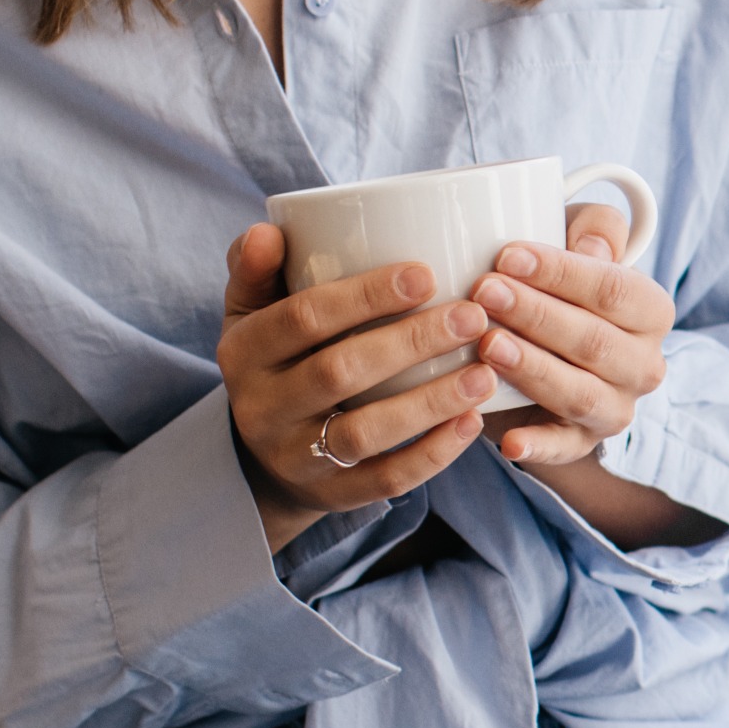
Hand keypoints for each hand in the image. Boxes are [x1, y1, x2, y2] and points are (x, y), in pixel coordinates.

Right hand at [220, 227, 496, 551]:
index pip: (303, 318)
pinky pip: (385, 481)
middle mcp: (262, 408)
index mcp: (245, 352)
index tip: (426, 273)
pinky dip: (431, 455)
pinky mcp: (332, 496)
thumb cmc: (278, 358)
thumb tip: (267, 230)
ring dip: (429, 403)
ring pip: (364, 433)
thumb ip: (257, 268)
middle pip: (338, 372)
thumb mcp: (252, 312)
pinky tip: (471, 423)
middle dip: (410, 342)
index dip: (364, 296)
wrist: (263, 457)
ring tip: (484, 373)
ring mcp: (296, 458)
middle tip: (473, 317)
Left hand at [477, 206, 725, 553]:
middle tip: (483, 292)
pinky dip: (537, 447)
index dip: (560, 272)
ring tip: (486, 345)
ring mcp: (616, 407)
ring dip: (532, 369)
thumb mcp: (577, 237)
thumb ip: (596, 226)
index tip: (505, 254)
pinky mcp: (582, 442)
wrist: (553, 345)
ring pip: (578, 393)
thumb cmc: (560, 280)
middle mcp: (644, 364)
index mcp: (651, 310)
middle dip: (536, 315)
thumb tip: (592, 248)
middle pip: (593, 341)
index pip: (612, 289)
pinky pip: (563, 450)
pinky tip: (508, 441)